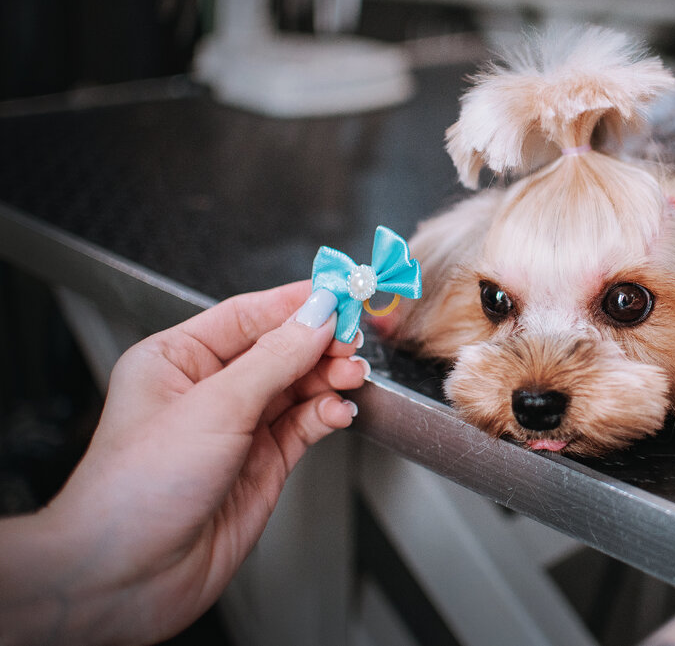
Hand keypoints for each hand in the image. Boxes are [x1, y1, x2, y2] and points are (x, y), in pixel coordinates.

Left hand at [0, 281, 367, 645]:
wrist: (127, 576)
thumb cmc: (134, 491)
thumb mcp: (214, 407)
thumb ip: (275, 359)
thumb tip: (316, 318)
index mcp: (176, 360)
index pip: (247, 315)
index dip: (296, 303)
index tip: (339, 293)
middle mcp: (207, 391)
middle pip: (280, 349)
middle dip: (319, 344)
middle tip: (352, 341)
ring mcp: (236, 429)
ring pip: (298, 387)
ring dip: (329, 379)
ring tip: (351, 376)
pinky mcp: (262, 465)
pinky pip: (305, 426)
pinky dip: (327, 415)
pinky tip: (337, 413)